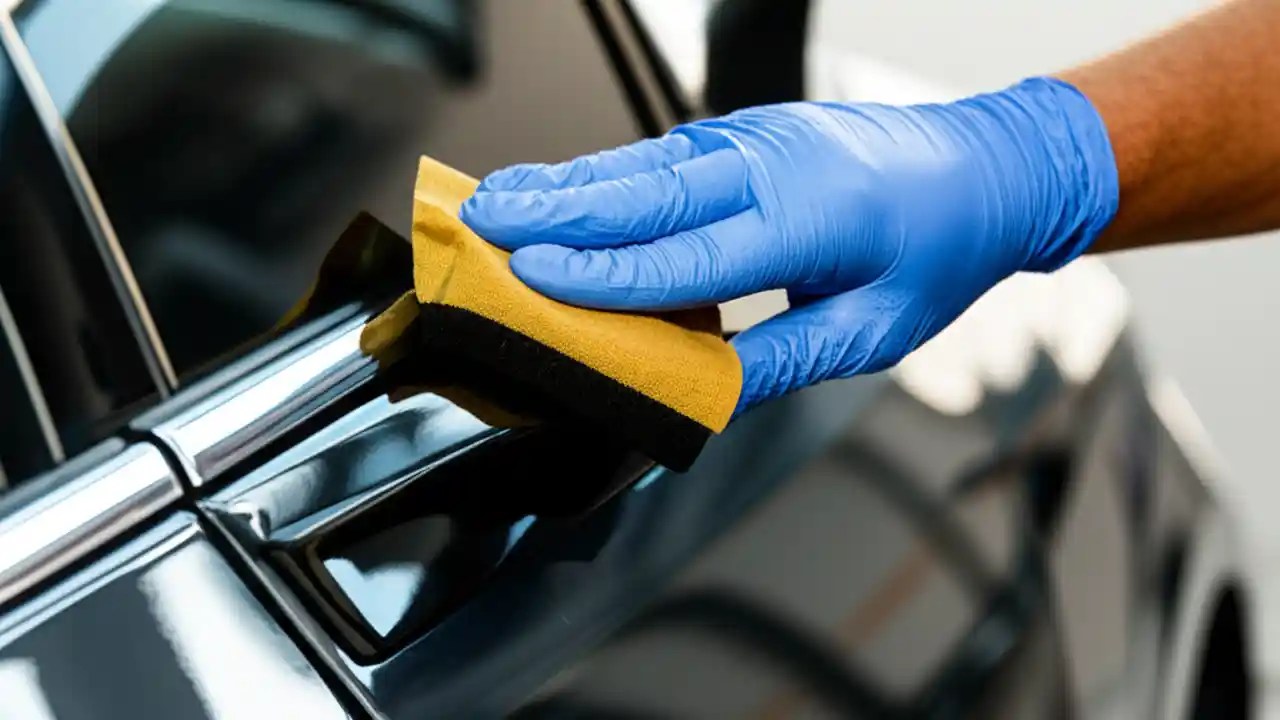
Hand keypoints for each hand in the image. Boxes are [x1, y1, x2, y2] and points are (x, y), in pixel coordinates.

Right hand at [460, 78, 1117, 414]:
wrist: (989, 167)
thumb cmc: (940, 246)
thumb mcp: (874, 330)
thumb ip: (782, 360)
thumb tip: (704, 394)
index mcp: (809, 221)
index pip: (684, 257)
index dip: (602, 273)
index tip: (532, 280)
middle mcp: (772, 167)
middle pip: (643, 194)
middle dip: (553, 211)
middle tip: (478, 224)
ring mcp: (757, 140)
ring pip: (642, 165)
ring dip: (563, 183)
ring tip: (495, 199)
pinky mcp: (749, 133)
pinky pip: (663, 155)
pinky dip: (604, 172)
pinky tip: (563, 185)